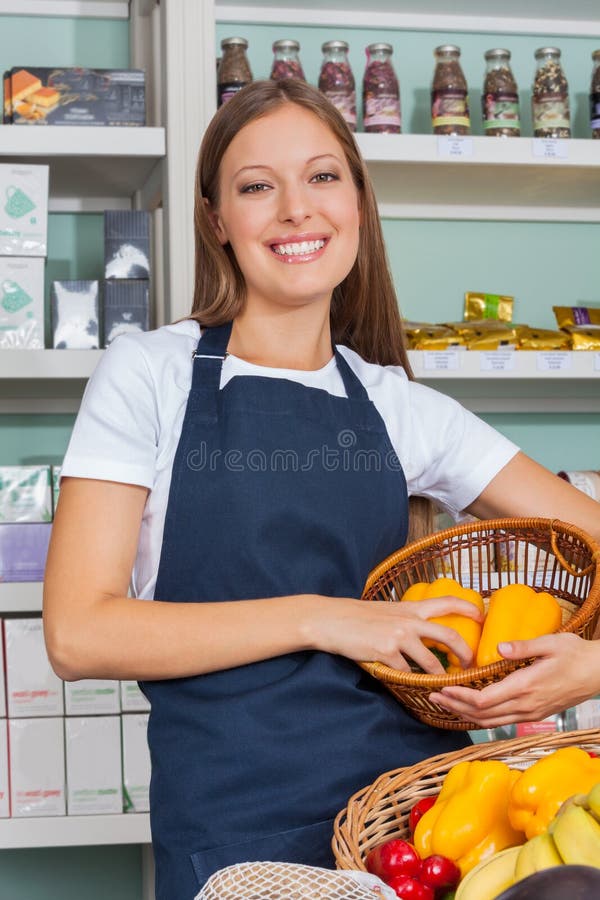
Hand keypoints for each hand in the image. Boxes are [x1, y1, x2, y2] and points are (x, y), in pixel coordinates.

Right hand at [312, 594, 482, 674]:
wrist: (332, 619)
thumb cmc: (357, 616)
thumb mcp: (387, 610)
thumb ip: (407, 618)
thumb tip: (422, 632)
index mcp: (411, 608)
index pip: (447, 602)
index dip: (468, 607)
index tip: (483, 615)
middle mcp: (409, 620)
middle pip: (450, 636)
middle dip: (465, 653)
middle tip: (471, 665)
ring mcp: (399, 637)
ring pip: (431, 663)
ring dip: (440, 677)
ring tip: (443, 684)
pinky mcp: (387, 654)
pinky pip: (406, 673)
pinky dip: (409, 681)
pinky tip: (408, 684)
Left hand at [428, 633, 599, 725]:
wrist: (599, 673)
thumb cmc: (575, 654)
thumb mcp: (550, 643)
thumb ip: (522, 647)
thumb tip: (497, 647)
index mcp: (526, 687)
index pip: (484, 699)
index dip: (460, 696)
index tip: (442, 687)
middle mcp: (525, 705)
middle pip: (482, 714)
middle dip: (455, 706)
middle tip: (433, 696)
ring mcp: (530, 712)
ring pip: (491, 721)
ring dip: (465, 714)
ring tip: (445, 703)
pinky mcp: (534, 713)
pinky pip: (502, 720)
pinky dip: (481, 717)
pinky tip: (470, 709)